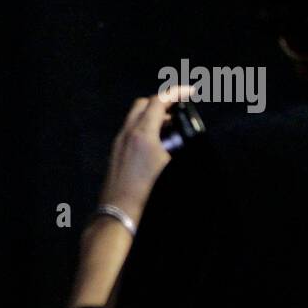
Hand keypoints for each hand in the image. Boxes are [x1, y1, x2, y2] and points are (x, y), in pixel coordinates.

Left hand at [97, 86, 191, 223]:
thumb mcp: (172, 169)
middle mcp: (126, 135)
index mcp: (142, 134)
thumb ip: (183, 149)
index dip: (177, 92)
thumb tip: (191, 144)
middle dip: (162, 102)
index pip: (159, 101)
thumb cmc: (146, 196)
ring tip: (171, 127)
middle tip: (178, 109)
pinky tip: (157, 145)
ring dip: (152, 117)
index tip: (190, 92)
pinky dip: (144, 130)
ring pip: (135, 119)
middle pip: (143, 105)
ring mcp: (118, 145)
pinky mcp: (116, 156)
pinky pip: (130, 133)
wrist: (119, 215)